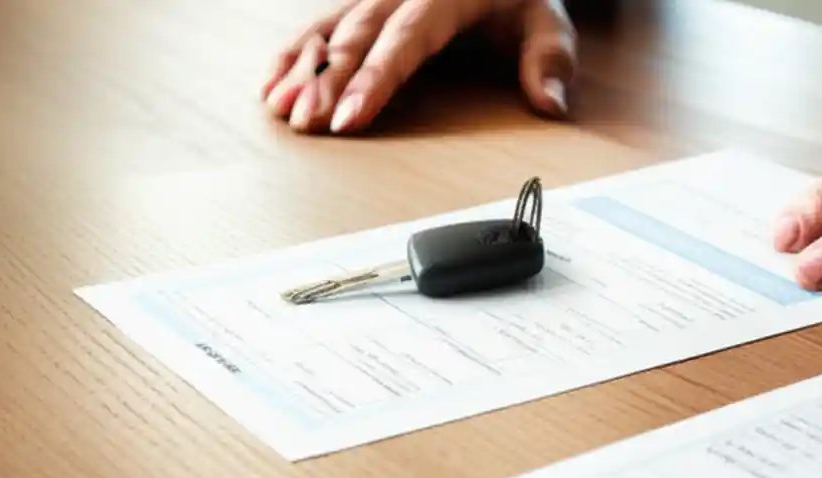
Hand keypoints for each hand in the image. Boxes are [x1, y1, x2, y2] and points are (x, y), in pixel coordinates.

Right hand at [261, 0, 575, 133]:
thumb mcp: (548, 20)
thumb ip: (550, 60)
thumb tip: (549, 103)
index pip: (405, 40)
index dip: (374, 79)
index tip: (349, 118)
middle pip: (357, 35)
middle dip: (326, 81)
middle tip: (303, 122)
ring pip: (331, 28)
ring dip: (301, 68)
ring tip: (277, 107)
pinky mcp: (363, 5)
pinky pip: (322, 25)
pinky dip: (295, 52)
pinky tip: (271, 80)